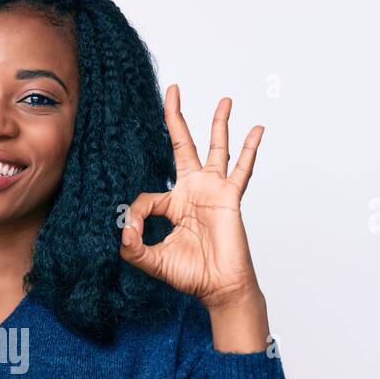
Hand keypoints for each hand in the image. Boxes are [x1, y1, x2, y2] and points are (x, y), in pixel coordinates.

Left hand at [119, 86, 269, 350]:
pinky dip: (250, 149)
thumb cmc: (190, 275)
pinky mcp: (230, 197)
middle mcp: (193, 192)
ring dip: (219, 124)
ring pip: (216, 149)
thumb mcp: (151, 260)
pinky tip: (256, 130)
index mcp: (174, 204)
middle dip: (176, 118)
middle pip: (183, 145)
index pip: (148, 196)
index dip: (136, 214)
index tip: (133, 233)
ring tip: (224, 100)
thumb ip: (132, 247)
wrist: (218, 288)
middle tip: (173, 90)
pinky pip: (242, 169)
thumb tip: (123, 227)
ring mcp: (213, 191)